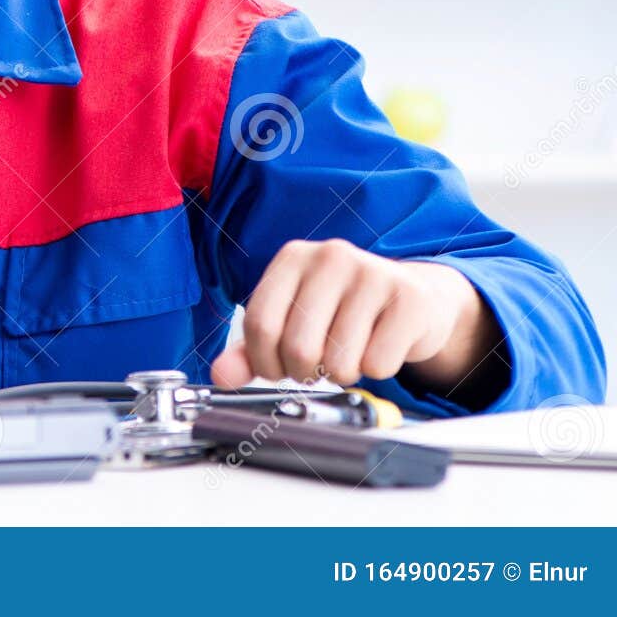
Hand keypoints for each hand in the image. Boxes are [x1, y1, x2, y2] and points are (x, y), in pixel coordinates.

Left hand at [210, 238, 496, 391]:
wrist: (411, 298)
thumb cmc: (342, 311)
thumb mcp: (291, 321)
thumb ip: (251, 350)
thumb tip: (221, 376)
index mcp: (293, 257)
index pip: (260, 324)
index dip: (265, 363)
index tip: (277, 370)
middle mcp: (331, 256)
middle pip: (297, 346)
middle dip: (304, 373)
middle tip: (318, 366)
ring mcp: (372, 273)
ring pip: (339, 360)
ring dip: (342, 373)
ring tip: (350, 353)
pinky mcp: (409, 298)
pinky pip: (378, 364)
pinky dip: (376, 370)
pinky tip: (380, 347)